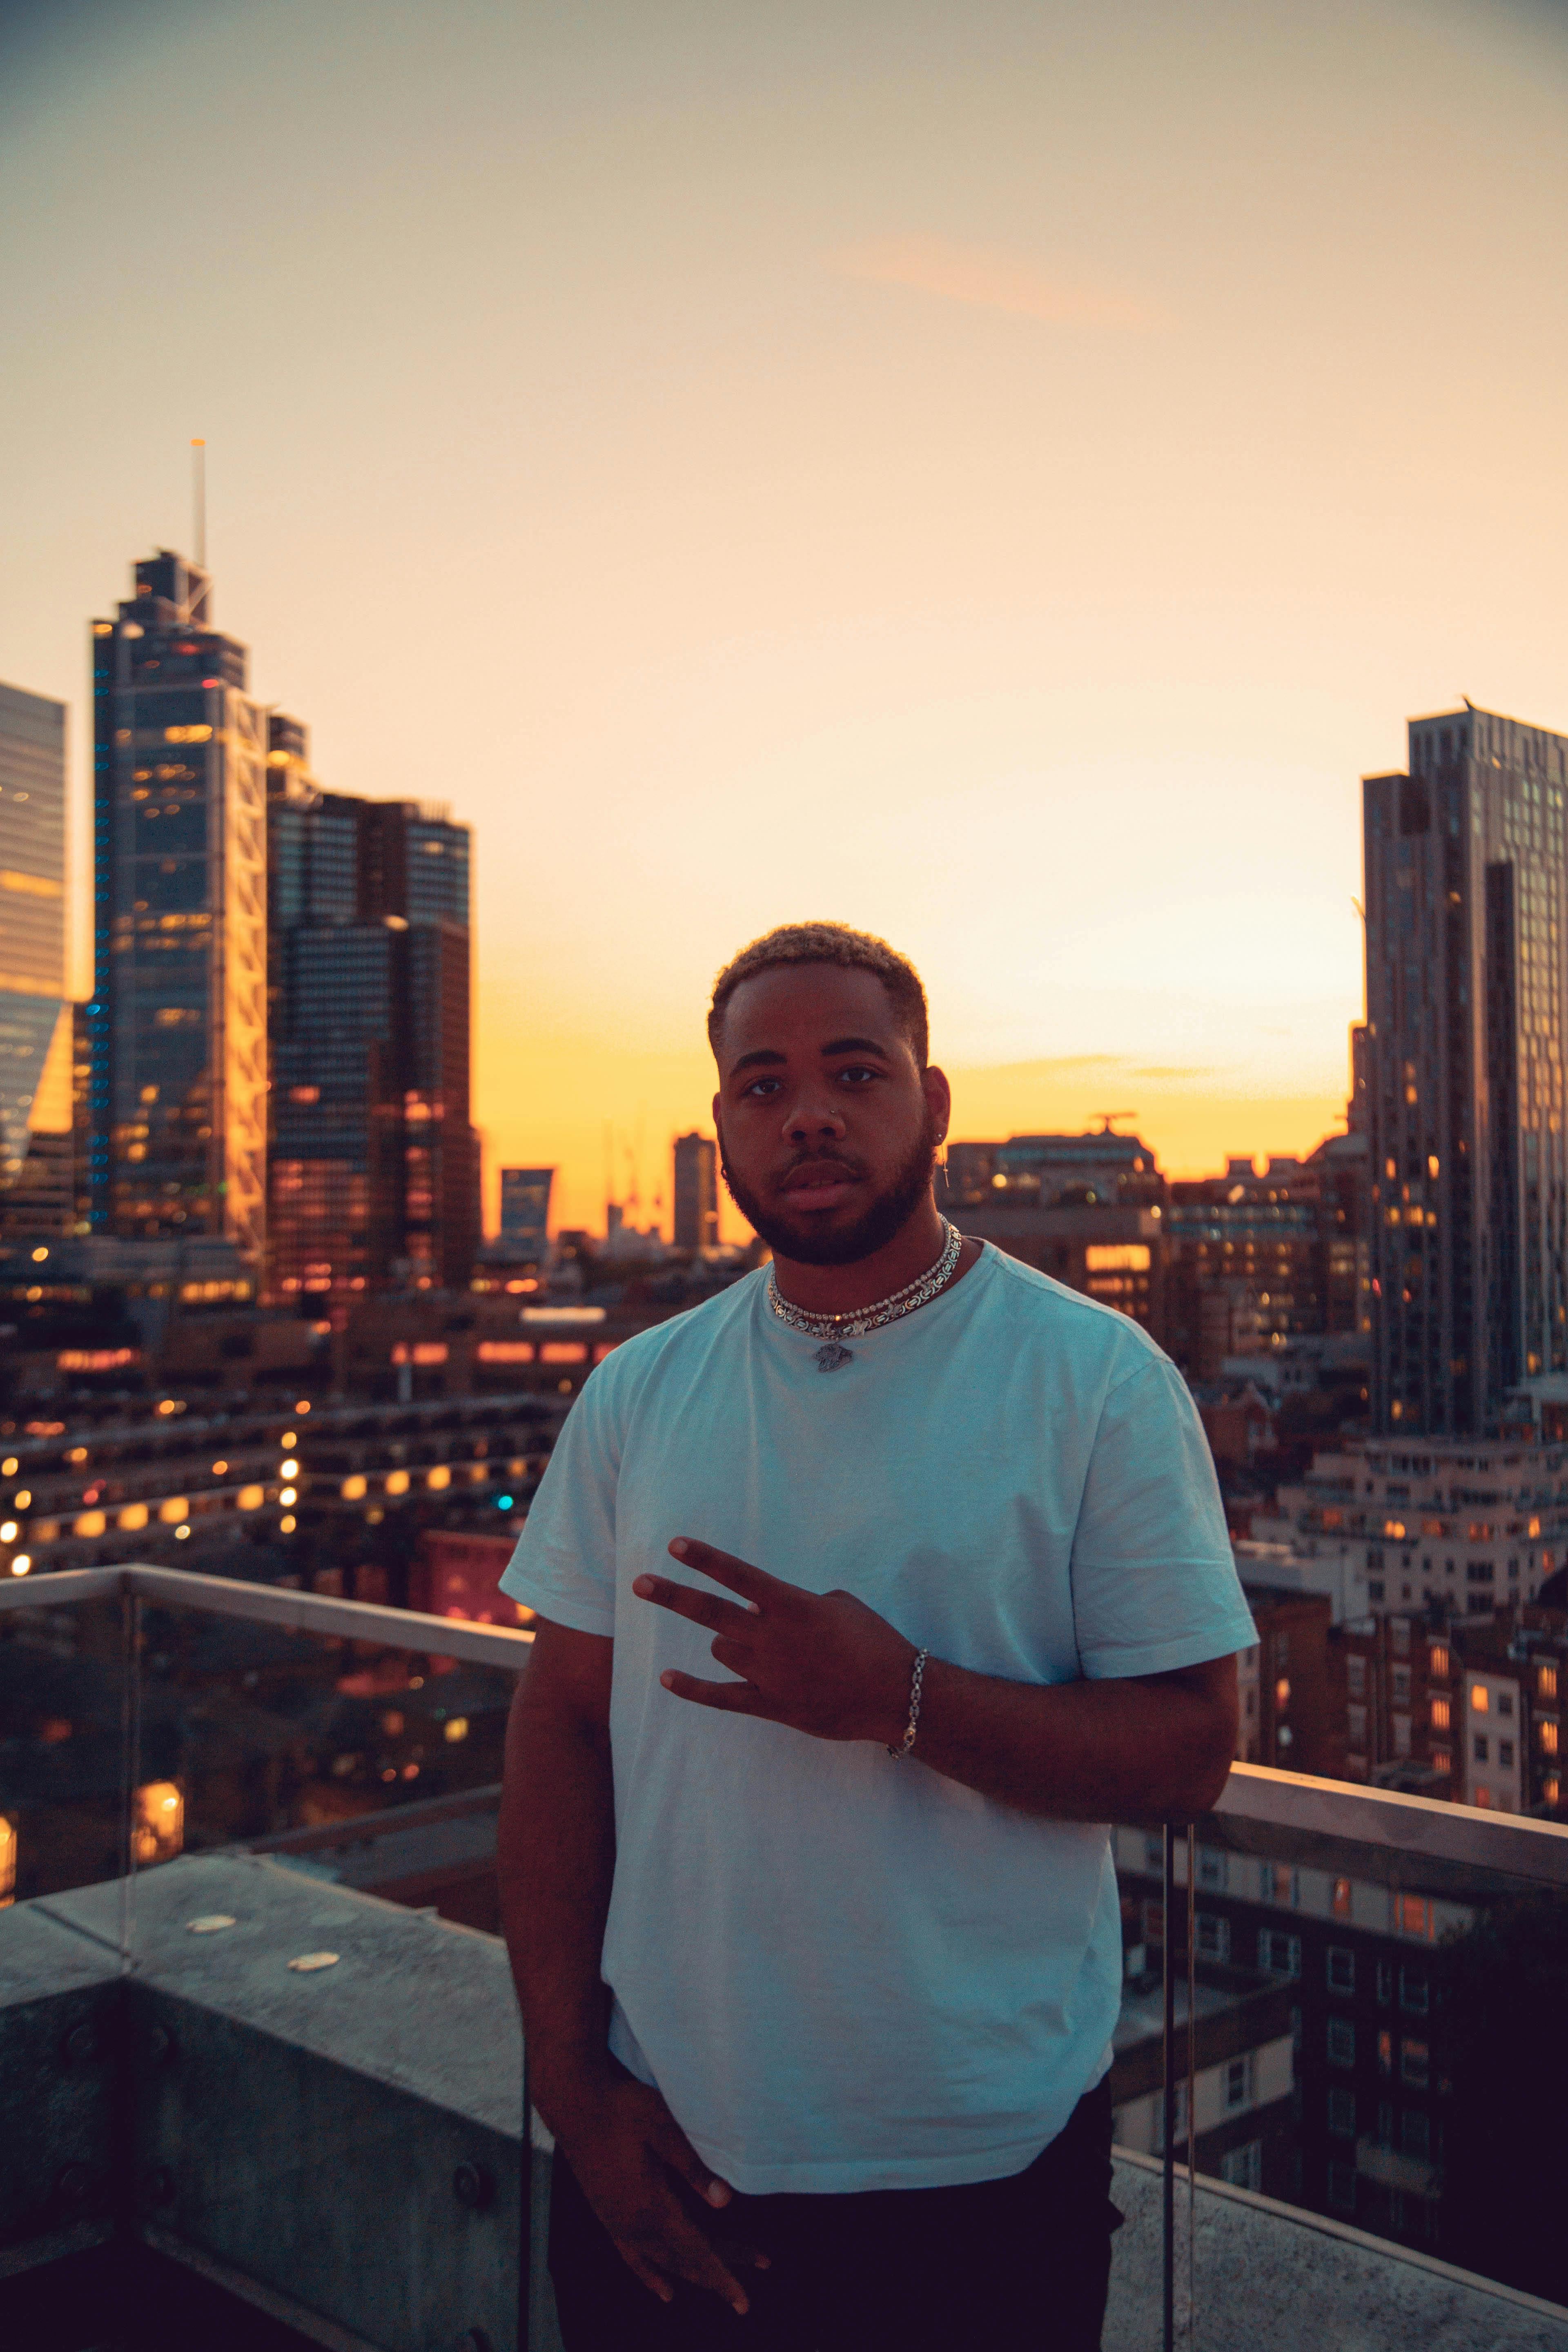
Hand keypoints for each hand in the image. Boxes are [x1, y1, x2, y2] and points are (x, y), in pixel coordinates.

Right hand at [552, 2065, 768, 2312]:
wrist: (575, 2103)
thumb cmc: (622, 2108)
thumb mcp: (663, 2127)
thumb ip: (693, 2165)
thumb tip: (726, 2202)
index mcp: (652, 2205)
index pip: (696, 2252)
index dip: (723, 2276)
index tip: (742, 2302)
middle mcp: (635, 2223)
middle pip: (686, 2259)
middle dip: (721, 2271)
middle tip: (760, 2265)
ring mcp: (619, 2223)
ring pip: (664, 2261)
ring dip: (695, 2273)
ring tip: (722, 2282)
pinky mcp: (607, 2216)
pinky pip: (633, 2258)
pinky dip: (651, 2277)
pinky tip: (665, 2291)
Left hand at [633, 1537, 916, 1744]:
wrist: (897, 1693)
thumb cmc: (874, 1640)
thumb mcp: (840, 1604)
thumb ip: (797, 1602)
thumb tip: (767, 1608)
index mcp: (792, 1605)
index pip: (738, 1575)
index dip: (705, 1559)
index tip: (674, 1545)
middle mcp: (773, 1637)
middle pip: (710, 1612)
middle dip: (672, 1595)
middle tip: (640, 1583)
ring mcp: (770, 1674)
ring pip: (722, 1649)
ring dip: (728, 1642)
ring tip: (760, 1644)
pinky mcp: (772, 1705)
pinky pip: (722, 1696)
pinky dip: (692, 1688)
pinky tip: (667, 1678)